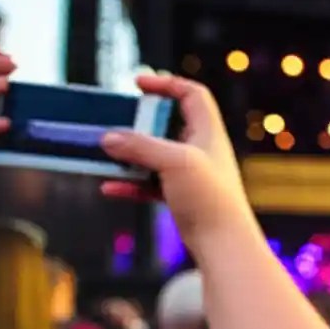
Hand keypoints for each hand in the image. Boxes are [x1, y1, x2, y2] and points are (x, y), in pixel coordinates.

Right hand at [99, 74, 254, 250]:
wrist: (223, 244)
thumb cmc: (210, 198)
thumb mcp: (174, 163)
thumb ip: (140, 147)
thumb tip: (108, 138)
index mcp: (208, 132)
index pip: (192, 94)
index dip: (167, 84)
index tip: (138, 84)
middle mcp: (201, 150)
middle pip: (167, 124)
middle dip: (139, 123)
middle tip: (116, 125)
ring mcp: (190, 175)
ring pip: (155, 156)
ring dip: (130, 155)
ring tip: (106, 154)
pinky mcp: (181, 197)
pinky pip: (149, 185)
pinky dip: (130, 184)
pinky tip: (108, 187)